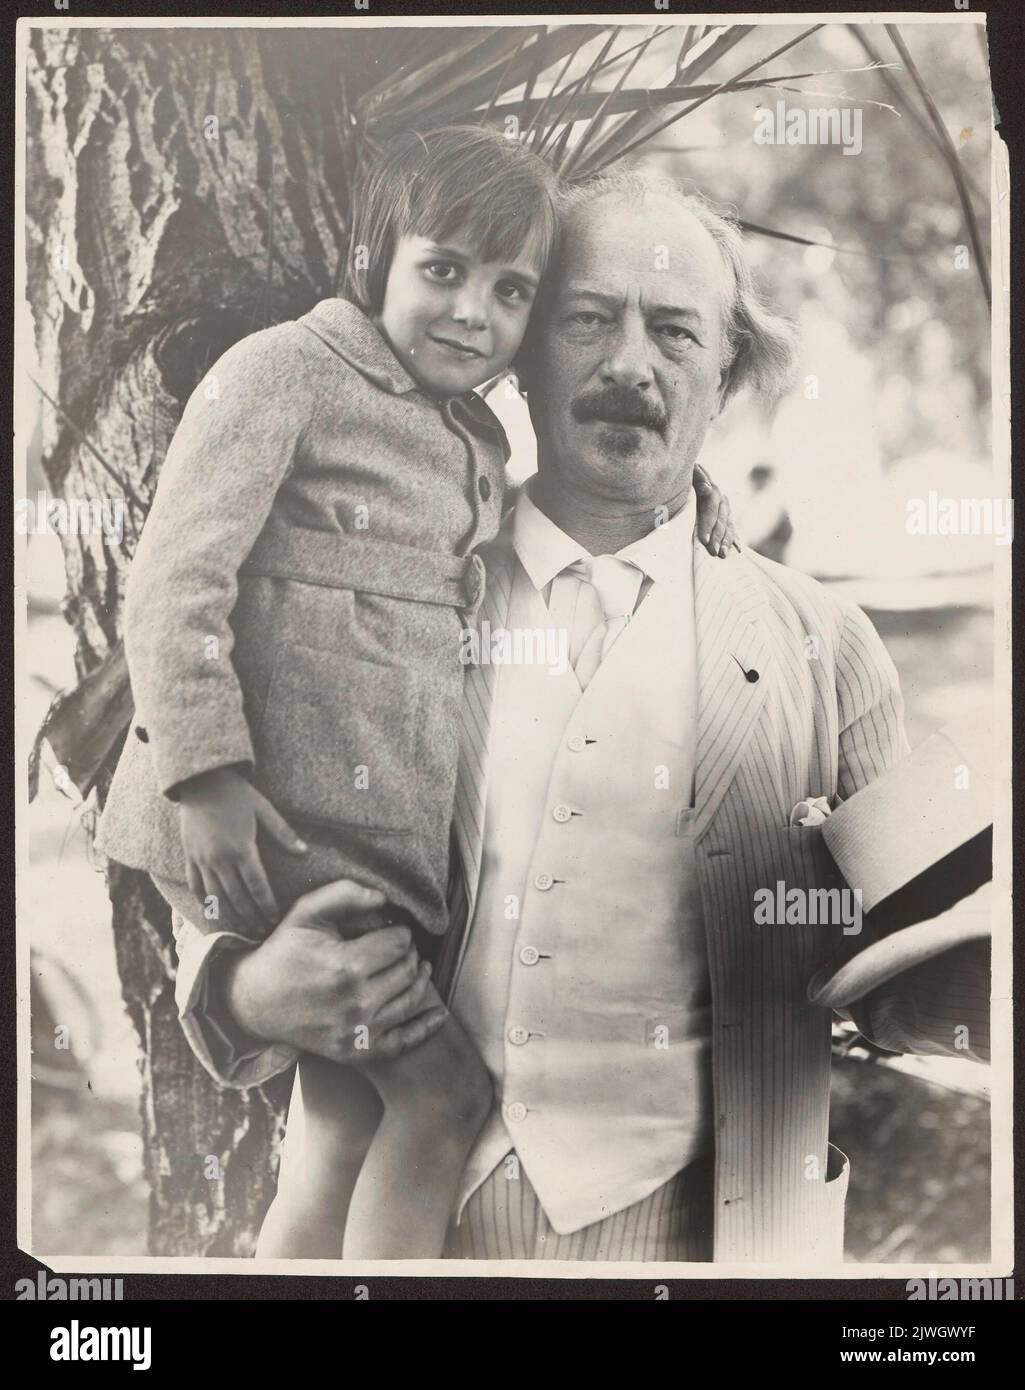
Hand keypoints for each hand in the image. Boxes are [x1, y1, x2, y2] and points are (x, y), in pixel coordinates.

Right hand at [178, 765, 306, 930]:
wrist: (201, 779)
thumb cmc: (237, 793)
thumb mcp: (264, 809)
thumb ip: (283, 833)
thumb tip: (304, 853)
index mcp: (242, 848)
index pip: (257, 886)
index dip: (266, 906)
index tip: (274, 920)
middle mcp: (220, 859)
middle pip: (237, 897)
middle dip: (250, 917)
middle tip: (261, 931)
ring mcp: (202, 859)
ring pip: (215, 896)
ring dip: (229, 916)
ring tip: (240, 930)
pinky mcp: (189, 855)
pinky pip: (195, 884)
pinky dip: (202, 901)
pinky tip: (211, 913)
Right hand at [218, 879, 445, 1063]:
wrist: (255, 1001)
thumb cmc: (284, 952)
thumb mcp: (306, 912)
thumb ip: (344, 894)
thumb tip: (384, 898)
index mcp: (346, 966)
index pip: (400, 943)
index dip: (399, 931)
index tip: (389, 929)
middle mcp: (356, 1003)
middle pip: (408, 970)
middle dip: (409, 953)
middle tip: (398, 946)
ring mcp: (357, 1032)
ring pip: (410, 1001)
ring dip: (420, 980)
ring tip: (417, 966)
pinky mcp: (355, 1052)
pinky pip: (402, 1044)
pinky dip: (424, 1029)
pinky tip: (439, 1014)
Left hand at [692, 464, 739, 557]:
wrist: (693, 476)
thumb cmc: (687, 477)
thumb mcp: (691, 475)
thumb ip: (698, 477)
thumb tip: (707, 488)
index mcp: (712, 491)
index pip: (710, 511)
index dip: (708, 525)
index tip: (704, 540)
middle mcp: (722, 500)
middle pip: (721, 521)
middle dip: (717, 538)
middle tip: (713, 552)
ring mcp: (726, 509)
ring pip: (728, 527)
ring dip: (727, 541)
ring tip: (722, 555)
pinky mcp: (727, 516)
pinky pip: (732, 529)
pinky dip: (734, 539)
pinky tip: (737, 549)